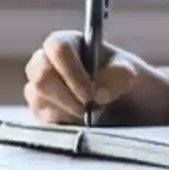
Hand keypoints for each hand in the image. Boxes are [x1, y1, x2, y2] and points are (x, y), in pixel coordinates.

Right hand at [23, 31, 168, 124]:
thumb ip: (119, 75)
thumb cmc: (124, 81)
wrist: (129, 108)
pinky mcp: (40, 113)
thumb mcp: (130, 73)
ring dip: (66, 112)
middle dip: (65, 95)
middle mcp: (47, 62)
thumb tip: (99, 92)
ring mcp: (40, 89)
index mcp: (68, 43)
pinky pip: (41, 121)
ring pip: (37, 99)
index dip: (71, 71)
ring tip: (90, 116)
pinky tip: (80, 124)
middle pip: (39, 74)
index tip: (90, 94)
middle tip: (88, 109)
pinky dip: (63, 126)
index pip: (57, 47)